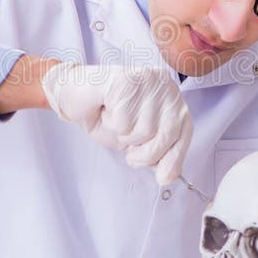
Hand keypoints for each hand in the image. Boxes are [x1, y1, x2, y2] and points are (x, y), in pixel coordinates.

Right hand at [40, 63, 192, 184]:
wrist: (73, 94)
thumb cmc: (106, 115)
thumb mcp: (136, 139)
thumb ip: (156, 152)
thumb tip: (168, 176)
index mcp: (171, 96)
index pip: (184, 131)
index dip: (173, 158)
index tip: (163, 177)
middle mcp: (163, 84)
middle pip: (166, 134)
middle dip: (144, 153)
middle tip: (128, 148)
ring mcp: (145, 80)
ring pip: (143, 131)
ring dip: (123, 135)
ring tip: (114, 118)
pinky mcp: (126, 80)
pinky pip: (123, 122)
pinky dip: (110, 123)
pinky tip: (105, 109)